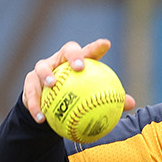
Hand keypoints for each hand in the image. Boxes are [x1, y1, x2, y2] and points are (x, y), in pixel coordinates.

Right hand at [22, 38, 138, 122]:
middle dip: (73, 55)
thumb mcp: (92, 101)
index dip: (96, 46)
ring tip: (52, 85)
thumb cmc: (76, 100)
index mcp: (78, 62)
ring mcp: (43, 69)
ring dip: (46, 74)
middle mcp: (61, 61)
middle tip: (79, 67)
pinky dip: (35, 105)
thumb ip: (110, 100)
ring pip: (42, 67)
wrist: (49, 109)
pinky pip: (31, 93)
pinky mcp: (30, 82)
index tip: (106, 44)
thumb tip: (131, 103)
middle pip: (67, 50)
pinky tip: (41, 117)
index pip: (89, 52)